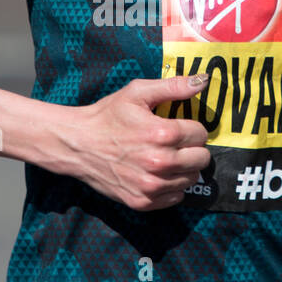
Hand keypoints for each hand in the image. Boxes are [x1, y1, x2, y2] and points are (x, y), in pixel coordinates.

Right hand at [71, 74, 211, 210]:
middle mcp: (160, 162)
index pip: (201, 134)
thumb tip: (203, 81)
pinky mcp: (142, 201)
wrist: (77, 144)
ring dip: (183, 168)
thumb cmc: (107, 116)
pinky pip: (176, 197)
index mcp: (162, 133)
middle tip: (174, 143)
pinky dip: (171, 186)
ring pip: (191, 179)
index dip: (191, 128)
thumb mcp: (137, 92)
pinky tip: (156, 173)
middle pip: (202, 159)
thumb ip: (174, 86)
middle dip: (192, 148)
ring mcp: (151, 185)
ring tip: (165, 157)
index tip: (178, 127)